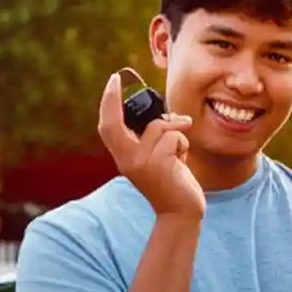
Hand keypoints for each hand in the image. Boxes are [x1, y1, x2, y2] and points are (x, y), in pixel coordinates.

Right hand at [97, 73, 204, 217]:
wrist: (181, 213)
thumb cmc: (173, 183)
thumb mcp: (157, 160)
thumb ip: (154, 139)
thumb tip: (168, 117)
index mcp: (124, 158)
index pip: (107, 127)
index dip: (108, 103)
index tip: (112, 81)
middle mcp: (126, 160)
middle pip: (113, 123)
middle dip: (113, 97)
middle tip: (116, 77)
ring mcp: (140, 162)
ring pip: (158, 127)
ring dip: (175, 132)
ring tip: (179, 152)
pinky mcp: (158, 164)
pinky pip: (174, 137)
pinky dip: (184, 144)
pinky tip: (183, 161)